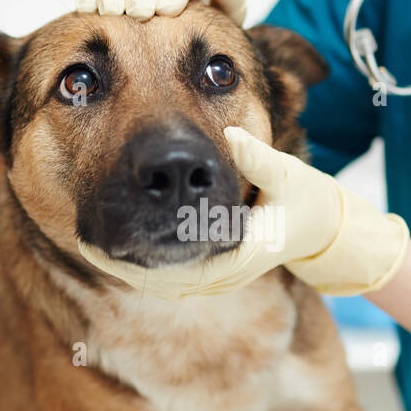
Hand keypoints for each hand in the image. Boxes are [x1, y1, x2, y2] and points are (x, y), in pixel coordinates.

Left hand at [77, 126, 409, 298]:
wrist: (332, 229)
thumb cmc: (311, 201)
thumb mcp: (289, 177)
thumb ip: (260, 159)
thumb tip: (236, 134)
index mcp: (232, 256)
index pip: (169, 269)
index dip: (125, 256)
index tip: (90, 236)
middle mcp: (219, 273)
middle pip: (155, 276)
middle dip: (118, 258)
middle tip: (78, 235)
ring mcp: (215, 272)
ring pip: (159, 275)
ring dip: (127, 259)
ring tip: (91, 237)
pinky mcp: (213, 264)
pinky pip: (169, 269)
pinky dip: (143, 257)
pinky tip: (120, 239)